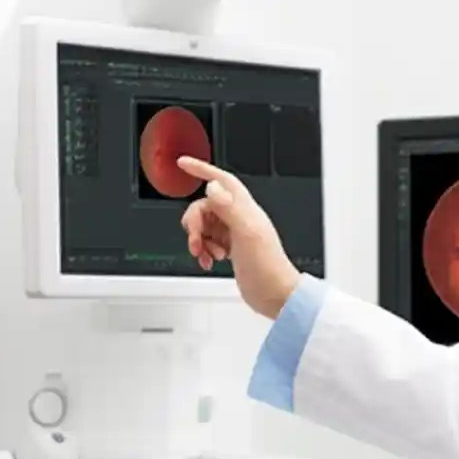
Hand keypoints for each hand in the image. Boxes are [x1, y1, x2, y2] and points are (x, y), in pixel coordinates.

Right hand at [177, 156, 300, 318]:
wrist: (275, 294)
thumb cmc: (267, 267)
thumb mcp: (246, 233)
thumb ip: (229, 208)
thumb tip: (212, 187)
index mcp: (244, 209)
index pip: (221, 180)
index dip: (202, 169)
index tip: (184, 164)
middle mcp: (239, 217)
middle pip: (205, 206)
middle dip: (194, 223)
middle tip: (195, 241)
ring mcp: (235, 233)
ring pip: (204, 224)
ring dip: (198, 239)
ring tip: (204, 254)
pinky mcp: (231, 248)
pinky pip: (208, 240)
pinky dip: (203, 249)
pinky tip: (209, 260)